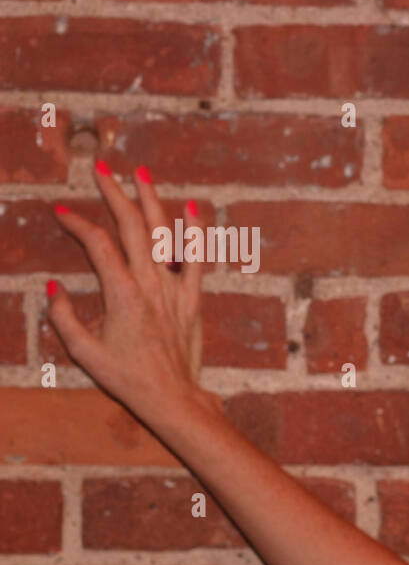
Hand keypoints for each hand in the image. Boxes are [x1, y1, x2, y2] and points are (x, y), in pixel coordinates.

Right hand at [44, 163, 217, 422]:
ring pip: (166, 234)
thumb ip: (63, 316)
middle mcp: (151, 283)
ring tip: (141, 172)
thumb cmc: (126, 377)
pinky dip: (197, 232)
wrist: (172, 396)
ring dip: (152, 200)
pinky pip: (199, 259)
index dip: (77, 224)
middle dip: (114, 193)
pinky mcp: (194, 299)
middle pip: (132, 226)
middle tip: (101, 168)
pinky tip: (194, 208)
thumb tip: (52, 287)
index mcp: (121, 293)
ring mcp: (176, 289)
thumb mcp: (82, 351)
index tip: (62, 212)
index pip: (97, 244)